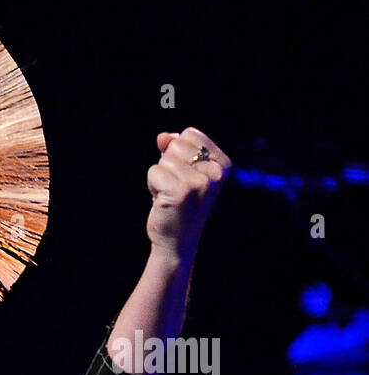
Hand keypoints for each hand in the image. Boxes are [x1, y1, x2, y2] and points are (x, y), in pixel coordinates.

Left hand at [146, 126, 230, 259]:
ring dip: (159, 176)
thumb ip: (174, 150)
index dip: (178, 153)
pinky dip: (152, 185)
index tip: (184, 176)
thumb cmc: (179, 204)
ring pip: (163, 159)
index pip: (190, 134)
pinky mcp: (180, 192)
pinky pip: (154, 172)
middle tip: (175, 188)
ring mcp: (199, 182)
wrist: (177, 241)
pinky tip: (163, 200)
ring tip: (169, 195)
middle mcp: (215, 172)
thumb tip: (163, 136)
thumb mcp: (181, 173)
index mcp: (222, 164)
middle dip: (168, 164)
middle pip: (176, 144)